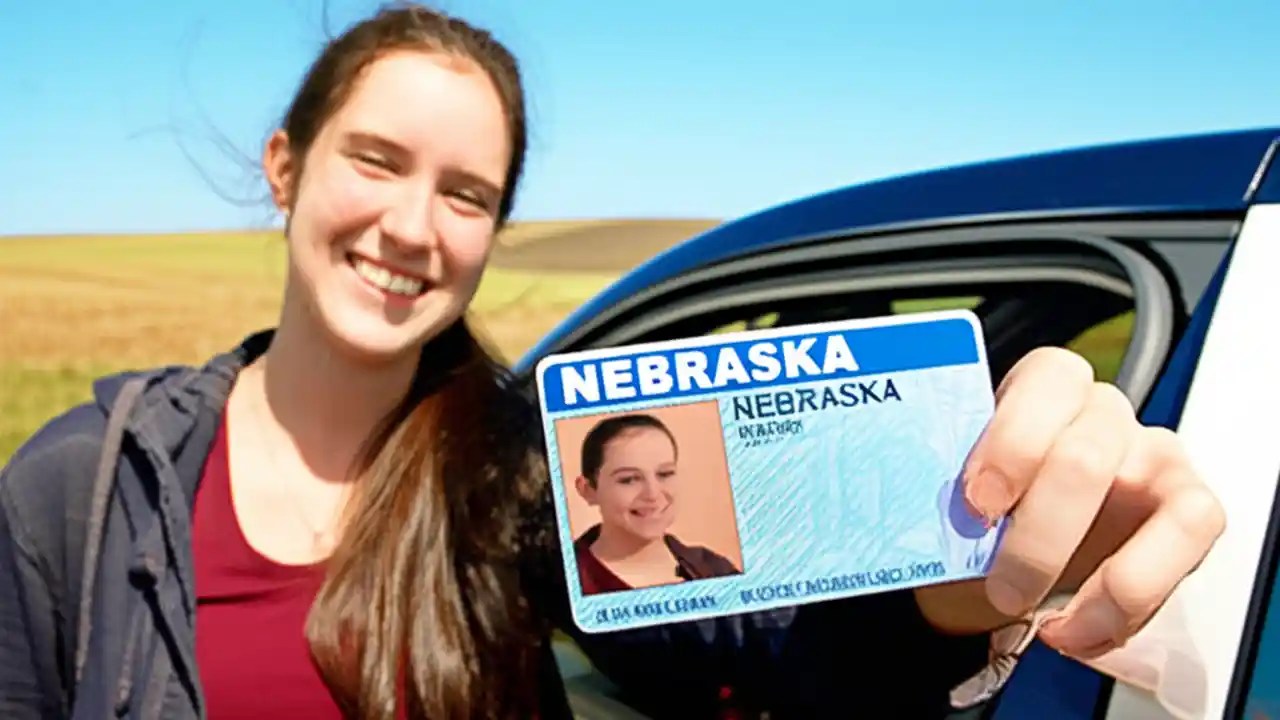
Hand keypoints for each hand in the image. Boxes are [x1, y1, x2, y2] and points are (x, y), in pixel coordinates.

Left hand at [914, 347, 1225, 658]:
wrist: (994, 579)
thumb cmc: (977, 526)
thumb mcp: (950, 501)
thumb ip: (941, 486)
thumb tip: (909, 500)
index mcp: (1040, 390)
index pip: (1048, 378)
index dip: (1014, 443)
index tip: (977, 504)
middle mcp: (1100, 413)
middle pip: (1083, 454)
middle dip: (1036, 532)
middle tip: (999, 583)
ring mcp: (1151, 457)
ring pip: (1135, 489)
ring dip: (1078, 566)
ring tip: (1033, 610)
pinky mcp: (1190, 510)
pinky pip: (1185, 536)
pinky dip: (1126, 598)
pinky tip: (1077, 628)